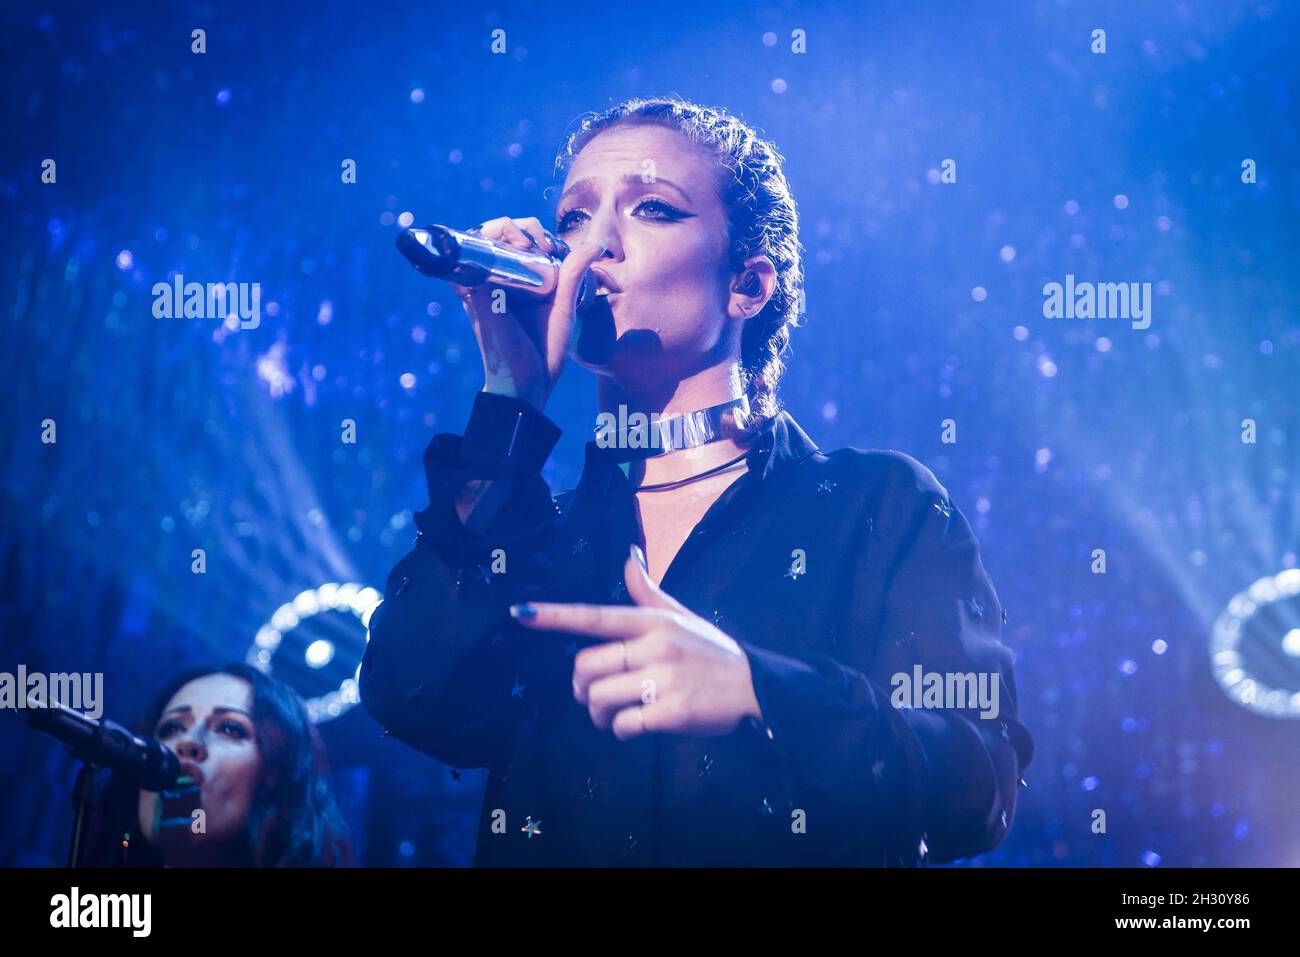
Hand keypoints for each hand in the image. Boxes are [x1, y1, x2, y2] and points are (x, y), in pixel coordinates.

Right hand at [452, 216, 607, 410]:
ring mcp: (481, 284)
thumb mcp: (564, 305)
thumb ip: (575, 273)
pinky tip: (509, 245)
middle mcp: (494, 279)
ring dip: (505, 227)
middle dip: (522, 225)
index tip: (552, 247)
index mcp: (515, 281)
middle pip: (497, 231)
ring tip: (527, 243)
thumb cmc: (544, 350)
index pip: (516, 239)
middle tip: (541, 244)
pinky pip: (463, 255)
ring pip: (481, 235)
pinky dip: (481, 239)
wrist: (529, 382)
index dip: (531, 230)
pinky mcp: (472, 292)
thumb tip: (596, 244)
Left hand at [509, 546, 763, 740]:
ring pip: (600, 698)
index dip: (555, 616)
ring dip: (597, 714)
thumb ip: (648, 591)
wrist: (755, 686)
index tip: (520, 614)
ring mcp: (664, 679)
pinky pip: (624, 724)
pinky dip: (620, 731)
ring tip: (611, 715)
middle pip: (587, 666)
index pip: (595, 616)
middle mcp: (654, 646)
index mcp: (652, 621)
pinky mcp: (672, 712)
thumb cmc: (712, 652)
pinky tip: (631, 728)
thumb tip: (630, 555)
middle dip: (580, 687)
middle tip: (592, 695)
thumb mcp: (682, 615)